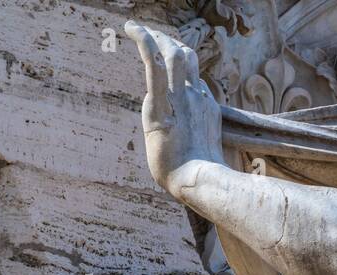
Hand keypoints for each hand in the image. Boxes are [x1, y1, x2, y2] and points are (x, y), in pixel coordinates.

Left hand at [125, 21, 224, 197]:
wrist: (199, 184)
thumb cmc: (201, 178)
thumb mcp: (204, 152)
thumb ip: (200, 140)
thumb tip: (203, 148)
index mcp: (205, 107)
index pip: (193, 74)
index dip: (180, 59)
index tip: (166, 54)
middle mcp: (195, 97)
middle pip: (185, 57)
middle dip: (168, 42)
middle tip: (150, 35)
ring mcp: (181, 100)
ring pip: (172, 54)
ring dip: (154, 37)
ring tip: (136, 28)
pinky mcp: (161, 106)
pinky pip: (154, 65)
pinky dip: (144, 42)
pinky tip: (131, 28)